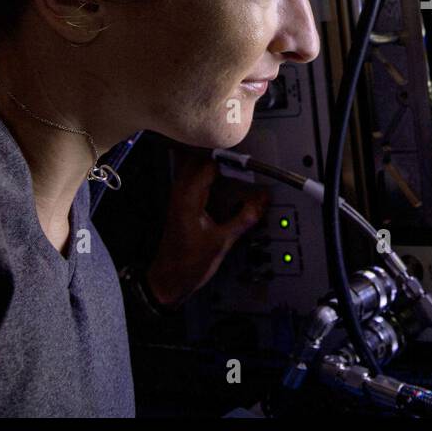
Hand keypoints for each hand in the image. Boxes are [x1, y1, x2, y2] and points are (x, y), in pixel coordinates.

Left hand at [144, 155, 269, 308]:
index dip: (228, 156)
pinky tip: (221, 176)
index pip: (208, 163)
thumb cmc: (188, 263)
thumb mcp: (222, 241)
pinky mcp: (181, 203)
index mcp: (189, 197)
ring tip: (232, 160)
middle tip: (239, 152)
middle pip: (195, 156)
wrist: (169, 279)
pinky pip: (193, 177)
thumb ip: (244, 218)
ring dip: (210, 159)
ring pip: (191, 164)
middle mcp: (180, 192)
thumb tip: (262, 200)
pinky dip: (206, 171)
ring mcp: (178, 196)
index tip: (246, 156)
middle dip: (216, 151)